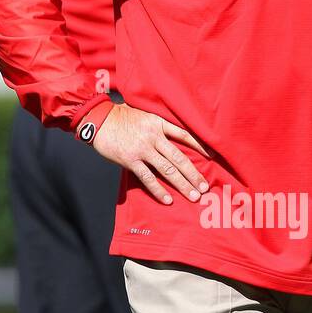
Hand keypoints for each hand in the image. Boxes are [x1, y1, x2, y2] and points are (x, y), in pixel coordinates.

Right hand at [93, 103, 210, 205]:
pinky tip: (168, 200)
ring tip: (193, 196)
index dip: (200, 146)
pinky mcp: (131, 160)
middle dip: (194, 174)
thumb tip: (172, 133)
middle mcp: (153, 136)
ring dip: (182, 185)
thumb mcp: (143, 112)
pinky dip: (159, 191)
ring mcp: (142, 149)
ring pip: (167, 170)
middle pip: (179, 158)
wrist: (98, 119)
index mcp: (158, 123)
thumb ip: (157, 123)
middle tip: (204, 187)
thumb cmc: (120, 115)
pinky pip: (148, 178)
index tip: (213, 156)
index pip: (184, 135)